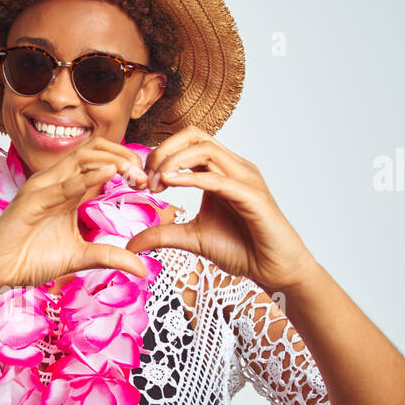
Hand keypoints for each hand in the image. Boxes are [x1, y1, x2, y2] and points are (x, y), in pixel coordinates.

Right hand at [0, 136, 153, 287]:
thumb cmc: (29, 258)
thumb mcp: (80, 258)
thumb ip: (109, 257)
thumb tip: (142, 267)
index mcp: (68, 190)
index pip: (100, 161)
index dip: (126, 165)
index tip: (146, 183)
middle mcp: (56, 183)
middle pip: (93, 151)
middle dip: (123, 157)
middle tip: (144, 176)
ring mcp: (41, 189)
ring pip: (79, 159)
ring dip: (110, 162)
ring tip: (133, 172)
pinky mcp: (29, 201)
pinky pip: (60, 185)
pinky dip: (85, 178)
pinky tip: (108, 175)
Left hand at [126, 126, 317, 292]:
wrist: (274, 269)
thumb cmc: (241, 249)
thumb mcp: (192, 239)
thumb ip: (162, 235)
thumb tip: (130, 243)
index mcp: (219, 171)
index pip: (186, 142)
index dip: (159, 155)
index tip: (142, 182)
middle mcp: (233, 168)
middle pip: (194, 135)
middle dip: (163, 150)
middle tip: (145, 178)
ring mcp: (245, 178)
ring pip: (205, 149)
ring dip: (173, 162)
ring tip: (156, 183)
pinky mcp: (253, 196)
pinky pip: (219, 178)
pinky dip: (191, 177)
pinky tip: (169, 183)